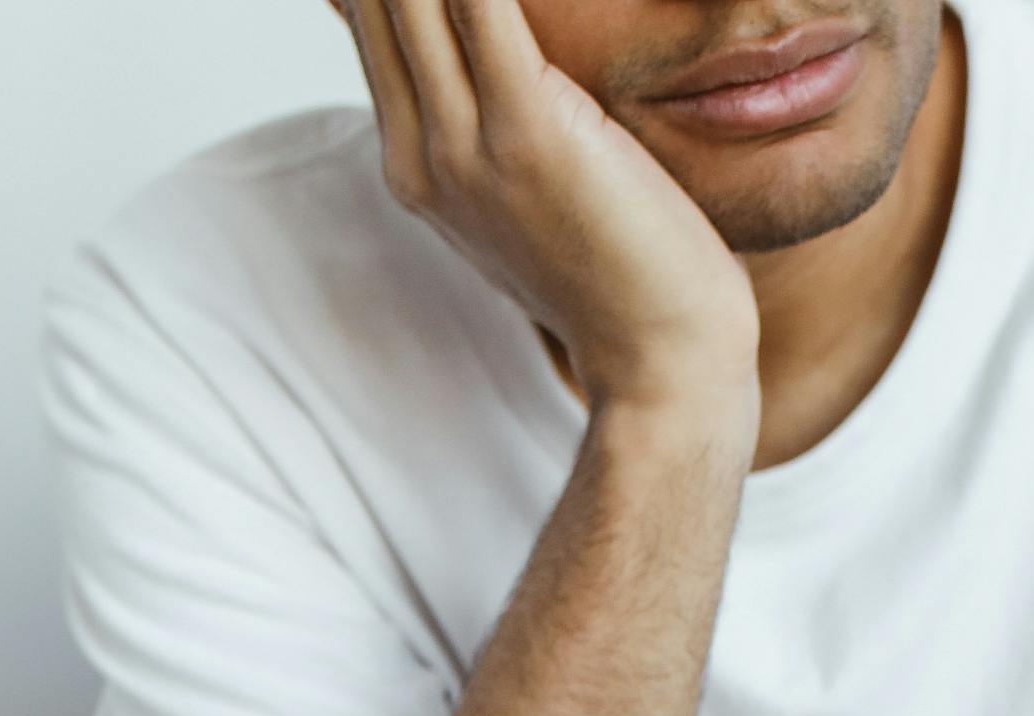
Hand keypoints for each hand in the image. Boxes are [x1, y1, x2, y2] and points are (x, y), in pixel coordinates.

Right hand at [337, 0, 759, 419]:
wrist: (666, 361)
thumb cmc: (627, 271)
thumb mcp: (541, 184)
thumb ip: (499, 114)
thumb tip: (490, 45)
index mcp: (416, 160)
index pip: (367, 11)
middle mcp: (422, 149)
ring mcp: (465, 144)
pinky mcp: (528, 131)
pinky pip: (479, 1)